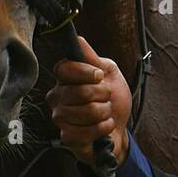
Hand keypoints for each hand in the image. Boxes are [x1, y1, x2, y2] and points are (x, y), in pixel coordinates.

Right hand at [47, 35, 131, 167]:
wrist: (120, 128)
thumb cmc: (112, 100)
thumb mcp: (110, 73)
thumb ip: (93, 58)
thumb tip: (78, 39)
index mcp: (64, 78)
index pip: (64, 69)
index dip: (85, 72)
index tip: (100, 76)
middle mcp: (57, 96)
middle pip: (79, 91)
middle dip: (103, 95)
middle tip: (106, 98)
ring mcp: (60, 118)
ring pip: (86, 112)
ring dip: (104, 113)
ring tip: (105, 113)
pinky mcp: (67, 137)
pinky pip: (85, 132)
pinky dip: (102, 129)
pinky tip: (103, 127)